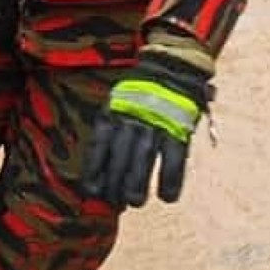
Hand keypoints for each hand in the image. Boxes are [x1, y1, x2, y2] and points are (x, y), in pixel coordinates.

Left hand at [80, 57, 210, 208]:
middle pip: (119, 155)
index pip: (100, 144)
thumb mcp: (116, 102)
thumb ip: (110, 127)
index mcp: (114, 111)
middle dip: (115, 182)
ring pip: (143, 158)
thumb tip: (98, 164)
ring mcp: (156, 123)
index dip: (95, 169)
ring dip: (138, 183)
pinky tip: (167, 197)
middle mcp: (132, 118)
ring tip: (135, 202)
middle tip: (115, 202)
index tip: (91, 191)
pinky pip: (174, 158)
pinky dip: (170, 179)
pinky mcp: (179, 128)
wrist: (171, 67)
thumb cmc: (139, 93)